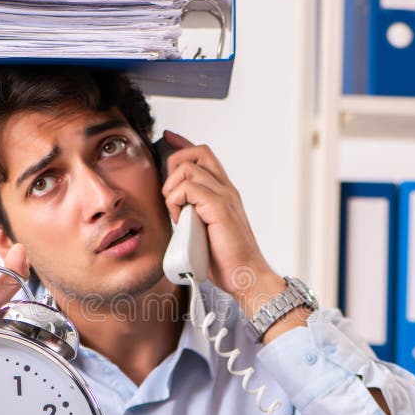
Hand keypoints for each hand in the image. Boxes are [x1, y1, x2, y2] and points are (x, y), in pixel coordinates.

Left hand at [160, 130, 285, 316]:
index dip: (183, 144)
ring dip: (172, 191)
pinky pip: (188, 189)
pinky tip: (182, 221)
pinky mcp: (219, 208)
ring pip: (187, 169)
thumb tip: (175, 209)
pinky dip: (176, 203)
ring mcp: (224, 197)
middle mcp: (226, 189)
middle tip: (171, 196)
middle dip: (174, 167)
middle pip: (197, 153)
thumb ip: (193, 214)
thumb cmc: (226, 260)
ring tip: (178, 214)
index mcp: (224, 193)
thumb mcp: (204, 230)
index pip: (204, 155)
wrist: (246, 276)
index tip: (168, 138)